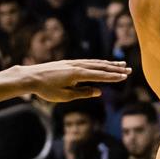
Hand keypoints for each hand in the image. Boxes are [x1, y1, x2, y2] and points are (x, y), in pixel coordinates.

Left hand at [16, 59, 132, 103]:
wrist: (30, 77)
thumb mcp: (65, 96)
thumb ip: (83, 93)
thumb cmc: (46, 89)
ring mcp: (73, 63)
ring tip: (120, 65)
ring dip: (108, 64)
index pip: (99, 75)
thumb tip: (99, 91)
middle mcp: (77, 65)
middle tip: (129, 70)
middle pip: (100, 66)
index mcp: (77, 74)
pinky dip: (98, 63)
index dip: (113, 77)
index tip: (125, 77)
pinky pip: (87, 62)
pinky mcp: (69, 63)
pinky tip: (103, 64)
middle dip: (115, 69)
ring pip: (94, 63)